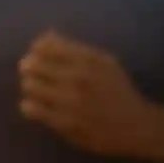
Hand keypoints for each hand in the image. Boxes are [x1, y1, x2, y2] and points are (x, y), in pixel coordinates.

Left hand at [19, 30, 153, 157]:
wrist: (135, 126)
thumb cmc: (116, 91)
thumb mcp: (103, 63)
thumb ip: (73, 49)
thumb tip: (44, 36)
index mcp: (88, 59)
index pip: (44, 46)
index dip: (37, 50)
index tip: (40, 57)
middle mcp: (77, 77)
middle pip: (31, 64)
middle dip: (30, 68)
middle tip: (36, 75)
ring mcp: (69, 101)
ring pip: (28, 85)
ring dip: (30, 87)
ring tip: (40, 92)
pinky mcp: (63, 122)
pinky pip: (30, 108)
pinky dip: (30, 106)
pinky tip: (40, 107)